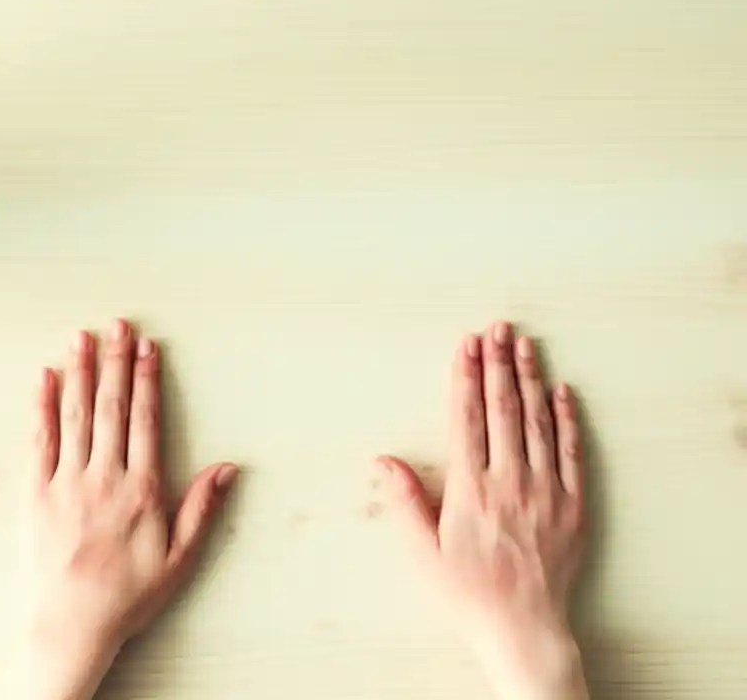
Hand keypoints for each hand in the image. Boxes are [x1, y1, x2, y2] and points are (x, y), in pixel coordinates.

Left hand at [20, 320, 238, 699]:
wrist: (70, 624)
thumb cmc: (127, 596)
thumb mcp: (179, 559)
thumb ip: (201, 508)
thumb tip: (227, 467)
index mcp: (141, 490)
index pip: (145, 420)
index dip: (147, 380)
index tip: (148, 348)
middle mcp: (103, 478)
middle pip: (111, 407)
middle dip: (116, 362)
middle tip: (119, 324)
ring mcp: (66, 483)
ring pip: (75, 415)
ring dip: (80, 371)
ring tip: (83, 336)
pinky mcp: (36, 494)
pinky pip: (39, 440)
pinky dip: (42, 406)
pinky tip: (46, 378)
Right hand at [379, 321, 588, 699]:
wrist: (522, 628)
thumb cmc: (467, 593)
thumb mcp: (421, 550)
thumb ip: (404, 500)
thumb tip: (384, 459)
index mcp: (470, 487)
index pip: (467, 417)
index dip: (466, 376)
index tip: (466, 344)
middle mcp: (510, 480)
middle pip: (503, 409)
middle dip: (498, 363)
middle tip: (497, 328)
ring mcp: (545, 490)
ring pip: (538, 422)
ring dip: (531, 379)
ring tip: (525, 345)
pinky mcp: (572, 506)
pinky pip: (572, 452)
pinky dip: (568, 419)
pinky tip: (563, 393)